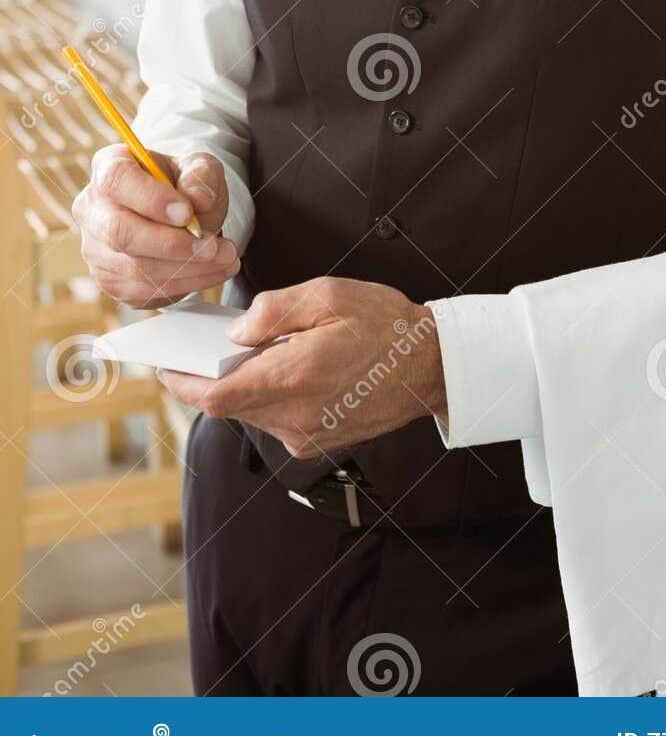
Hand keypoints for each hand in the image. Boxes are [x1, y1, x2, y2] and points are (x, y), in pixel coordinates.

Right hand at [73, 145, 238, 308]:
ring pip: (135, 268)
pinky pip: (143, 291)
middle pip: (119, 232)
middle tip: (213, 246)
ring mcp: (96, 247)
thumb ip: (201, 176)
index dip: (150, 198)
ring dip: (187, 268)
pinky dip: (185, 285)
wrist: (183, 214)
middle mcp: (93, 208)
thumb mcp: (200, 167)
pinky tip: (212, 271)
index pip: (116, 180)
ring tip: (226, 257)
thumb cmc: (185, 185)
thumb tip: (198, 200)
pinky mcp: (109, 279)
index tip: (187, 213)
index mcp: (109, 166)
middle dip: (173, 244)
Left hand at [158, 276, 445, 458]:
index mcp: (296, 378)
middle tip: (199, 347)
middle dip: (209, 376)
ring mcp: (307, 434)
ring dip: (241, 384)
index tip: (164, 366)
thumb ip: (273, 310)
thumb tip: (236, 331)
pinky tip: (279, 367)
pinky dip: (266, 394)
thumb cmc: (384, 324)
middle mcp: (297, 416)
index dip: (182, 382)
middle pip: (229, 405)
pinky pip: (274, 418)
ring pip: (250, 412)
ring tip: (247, 350)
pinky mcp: (316, 441)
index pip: (218, 394)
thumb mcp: (328, 295)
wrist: (430, 366)